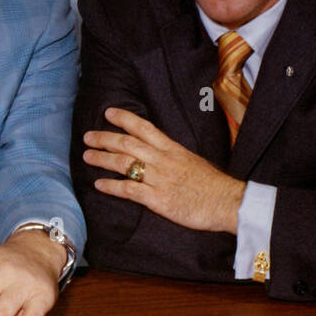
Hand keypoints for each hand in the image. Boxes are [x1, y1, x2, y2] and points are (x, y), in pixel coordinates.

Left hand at [83, 107, 245, 233]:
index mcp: (172, 148)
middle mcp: (163, 160)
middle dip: (105, 138)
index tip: (108, 113)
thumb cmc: (212, 185)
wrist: (228, 202)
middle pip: (127, 143)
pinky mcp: (158, 199)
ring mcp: (159, 179)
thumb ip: (172, 156)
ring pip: (124, 163)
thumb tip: (157, 153)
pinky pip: (129, 190)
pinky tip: (99, 185)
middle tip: (88, 137)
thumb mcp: (192, 161)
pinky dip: (111, 186)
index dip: (124, 118)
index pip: (144, 127)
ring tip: (87, 157)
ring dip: (102, 159)